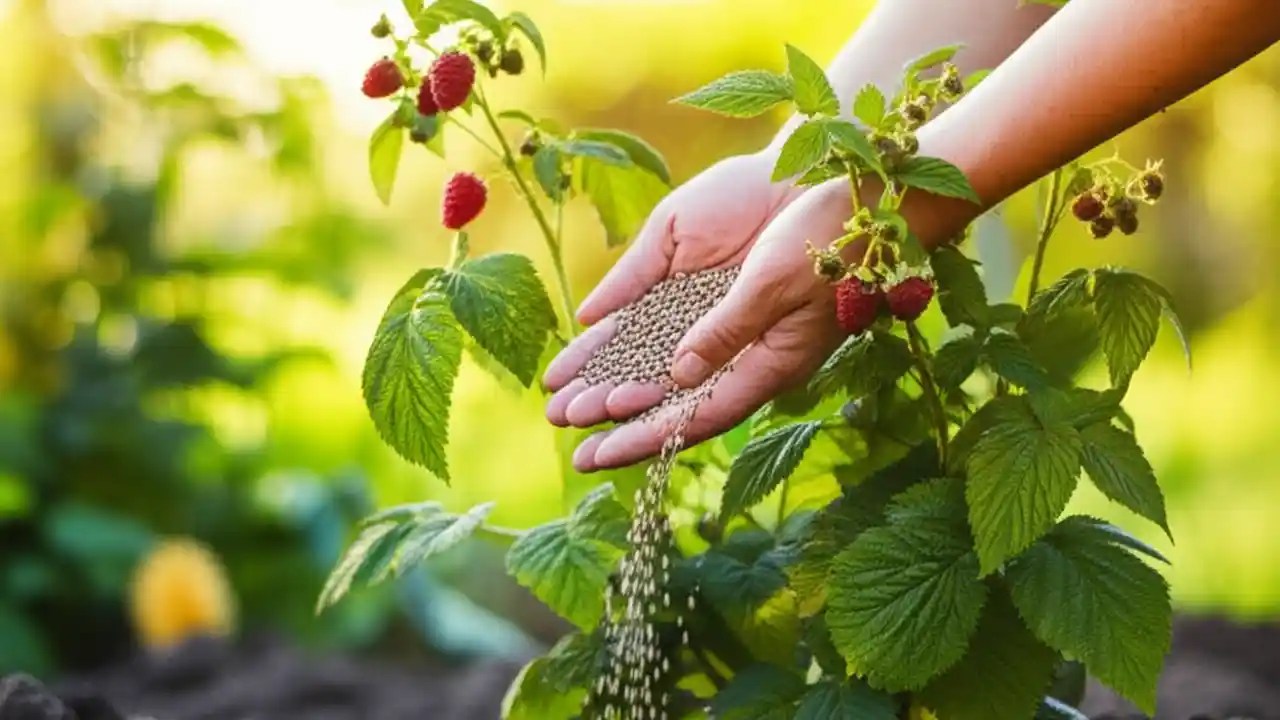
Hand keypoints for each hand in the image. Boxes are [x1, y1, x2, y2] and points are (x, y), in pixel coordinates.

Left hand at [568, 179, 856, 470]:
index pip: (695, 417)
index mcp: (770, 366)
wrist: (863, 192)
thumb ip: (726, 331)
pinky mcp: (729, 299)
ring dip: (620, 385)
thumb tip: (679, 374)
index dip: (642, 438)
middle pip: (675, 402)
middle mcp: (751, 357)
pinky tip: (604, 351)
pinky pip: (674, 332)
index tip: (596, 454)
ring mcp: (741, 329)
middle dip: (618, 422)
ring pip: (669, 370)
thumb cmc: (831, 237)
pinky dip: (637, 346)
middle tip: (567, 436)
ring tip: (570, 401)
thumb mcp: (773, 284)